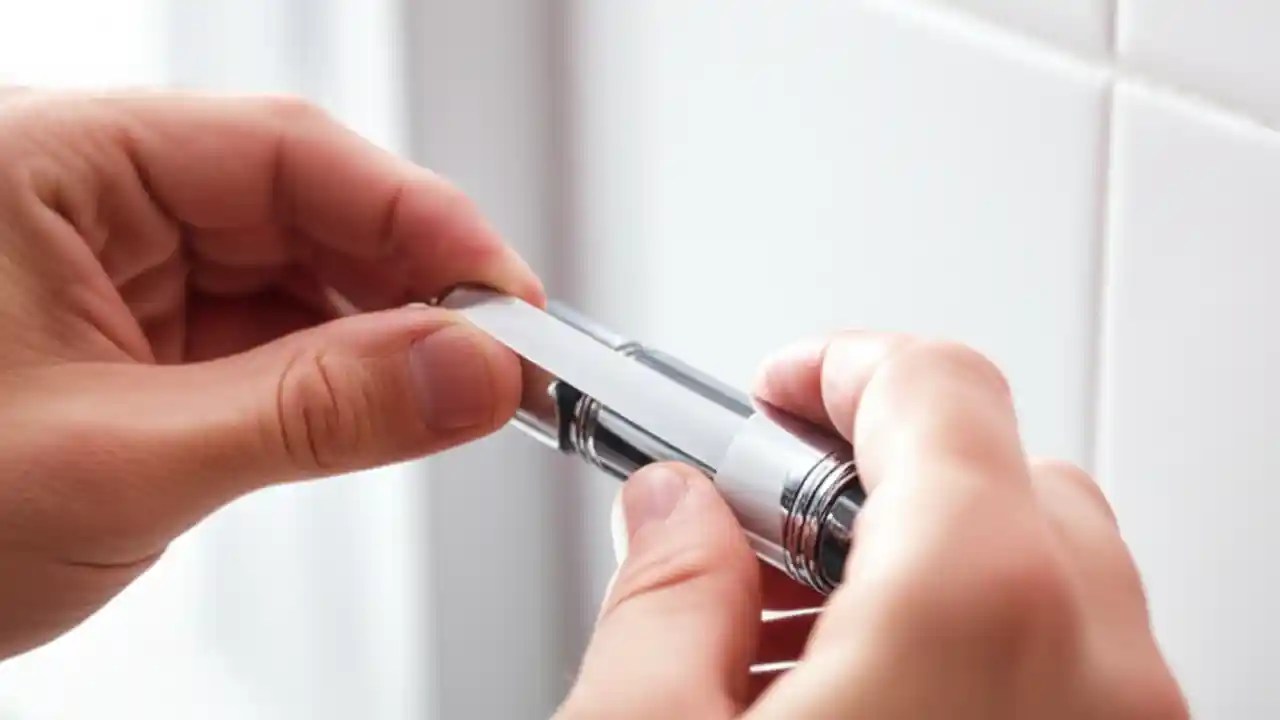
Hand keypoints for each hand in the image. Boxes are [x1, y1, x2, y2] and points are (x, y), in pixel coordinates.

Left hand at [0, 90, 541, 657]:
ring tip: (447, 392)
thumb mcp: (122, 461)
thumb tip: (468, 372)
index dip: (418, 218)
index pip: (282, 153)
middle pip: (301, 207)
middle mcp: (85, 198)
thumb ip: (317, 413)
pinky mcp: (134, 335)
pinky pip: (264, 332)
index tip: (507, 295)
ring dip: (378, 335)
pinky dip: (331, 373)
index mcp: (48, 163)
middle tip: (499, 359)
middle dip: (411, 285)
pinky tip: (380, 404)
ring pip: (293, 273)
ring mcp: (112, 267)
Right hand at [560, 334, 1186, 718]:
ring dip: (925, 576)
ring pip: (1050, 584)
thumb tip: (673, 514)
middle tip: (768, 538)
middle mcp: (1098, 679)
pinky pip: (1074, 678)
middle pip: (1005, 479)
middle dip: (875, 484)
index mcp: (979, 618)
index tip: (773, 398)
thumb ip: (658, 598)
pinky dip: (979, 658)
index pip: (935, 385)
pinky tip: (869, 706)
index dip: (833, 369)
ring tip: (801, 647)